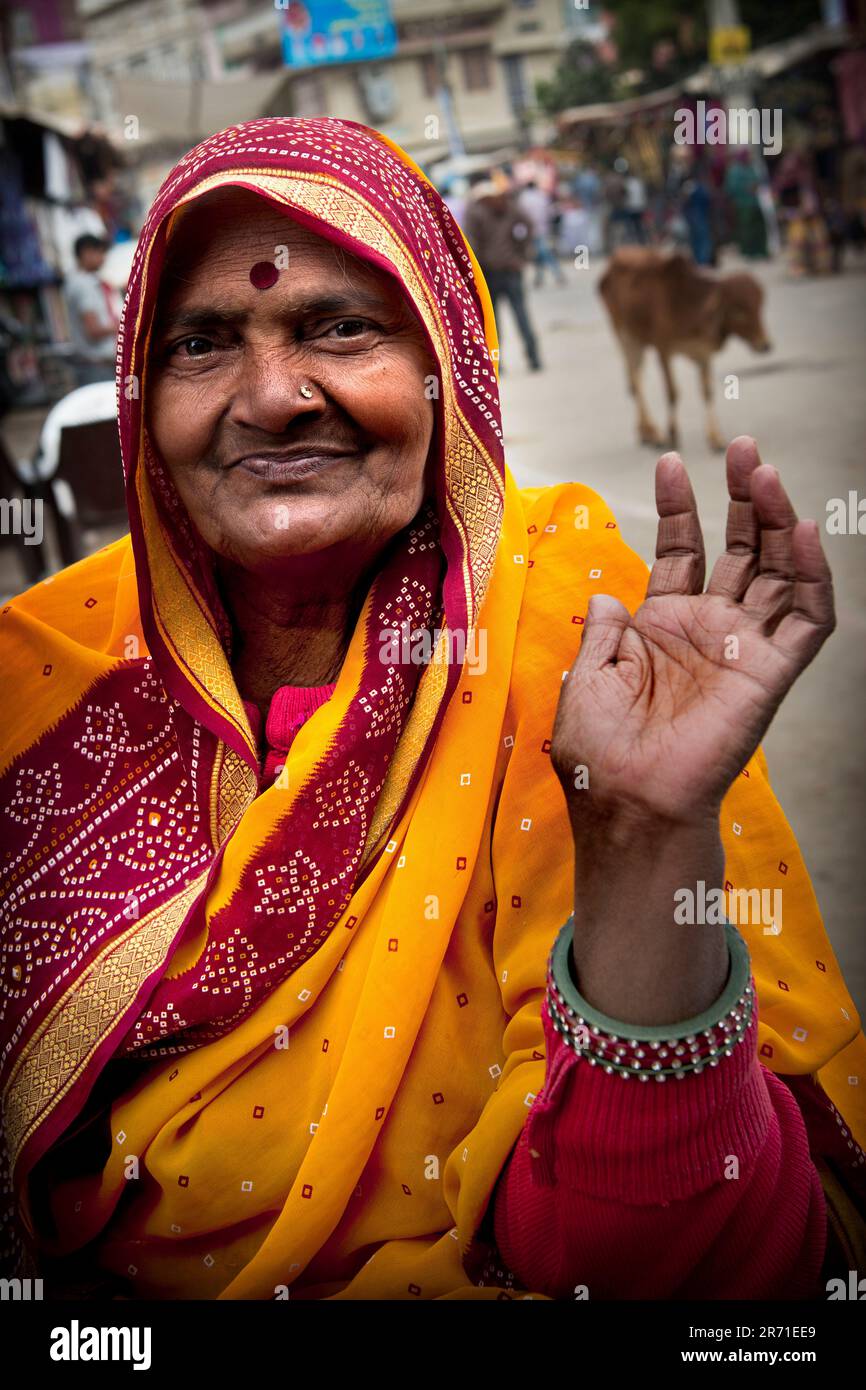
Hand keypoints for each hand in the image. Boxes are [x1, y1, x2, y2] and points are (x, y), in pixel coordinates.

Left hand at [551, 436, 834, 831]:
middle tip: (744, 447)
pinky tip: (802, 531)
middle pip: (739, 549)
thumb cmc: (599, 751)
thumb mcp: (587, 678)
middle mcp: (708, 631)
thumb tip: (608, 593)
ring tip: (767, 472)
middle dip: (744, 498)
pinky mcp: (771, 673)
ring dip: (778, 521)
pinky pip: (806, 619)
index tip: (670, 459)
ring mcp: (743, 649)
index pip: (683, 550)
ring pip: (777, 572)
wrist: (627, 801)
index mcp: (662, 628)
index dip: (682, 505)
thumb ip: (603, 632)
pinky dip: (812, 576)